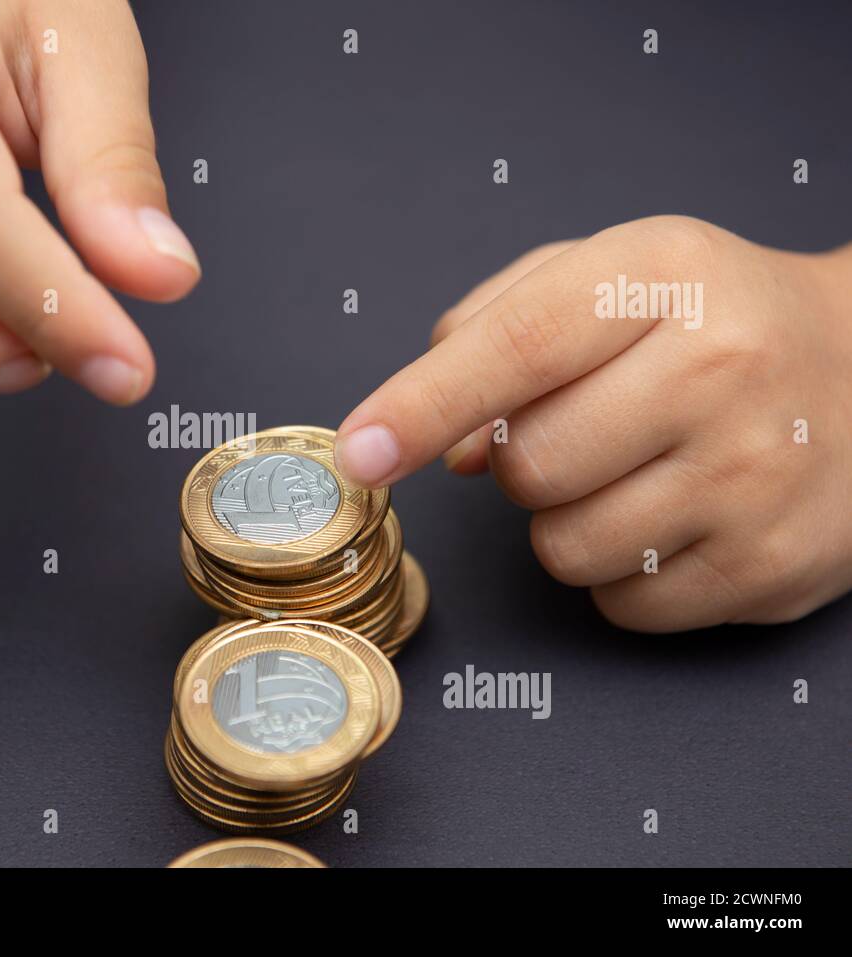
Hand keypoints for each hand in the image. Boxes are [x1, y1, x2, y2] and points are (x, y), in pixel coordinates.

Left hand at [334, 216, 851, 631]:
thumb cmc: (707, 319)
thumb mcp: (607, 273)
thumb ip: (497, 325)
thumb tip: (443, 441)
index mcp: (664, 277)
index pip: (515, 349)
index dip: (421, 406)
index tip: (359, 454)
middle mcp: (721, 371)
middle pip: (530, 465)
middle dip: (522, 461)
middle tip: (581, 428)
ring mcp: (757, 475)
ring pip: (565, 548)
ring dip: (566, 521)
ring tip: (634, 470)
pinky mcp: (773, 564)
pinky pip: (621, 602)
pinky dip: (618, 572)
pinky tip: (671, 519)